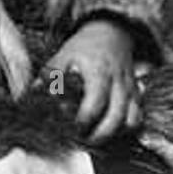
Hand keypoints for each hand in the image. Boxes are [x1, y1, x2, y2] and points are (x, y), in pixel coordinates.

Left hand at [43, 18, 141, 142]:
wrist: (111, 32)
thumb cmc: (86, 46)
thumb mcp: (65, 54)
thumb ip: (51, 74)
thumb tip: (35, 91)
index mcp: (99, 73)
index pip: (94, 105)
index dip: (82, 122)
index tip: (70, 129)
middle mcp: (118, 84)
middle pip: (115, 119)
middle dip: (98, 136)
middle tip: (81, 141)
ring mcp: (130, 90)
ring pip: (131, 122)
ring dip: (114, 135)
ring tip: (95, 138)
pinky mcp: (137, 95)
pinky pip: (138, 119)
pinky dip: (126, 129)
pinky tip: (110, 131)